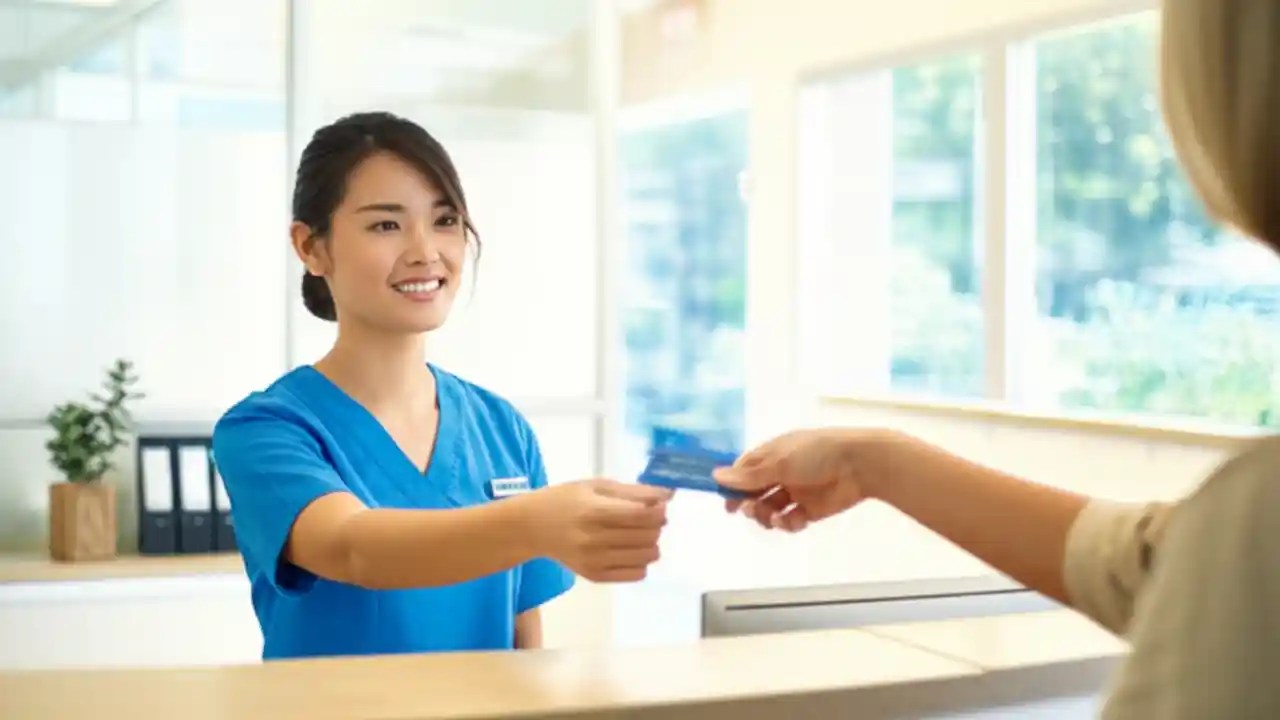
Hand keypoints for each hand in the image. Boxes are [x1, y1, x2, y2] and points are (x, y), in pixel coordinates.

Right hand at [524, 479, 671, 582]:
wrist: (532, 527)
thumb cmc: (565, 500)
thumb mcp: (596, 486)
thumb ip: (633, 491)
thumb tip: (668, 495)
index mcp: (594, 511)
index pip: (641, 515)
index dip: (659, 510)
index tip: (661, 505)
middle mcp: (594, 539)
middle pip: (647, 535)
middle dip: (657, 525)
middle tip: (649, 517)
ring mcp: (594, 561)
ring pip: (646, 556)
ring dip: (652, 543)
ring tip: (640, 533)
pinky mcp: (594, 576)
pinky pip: (636, 574)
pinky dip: (642, 561)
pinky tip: (631, 550)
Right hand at [713, 428, 902, 532]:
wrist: (859, 465)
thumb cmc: (816, 454)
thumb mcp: (779, 462)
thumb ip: (748, 475)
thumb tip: (716, 475)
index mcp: (773, 454)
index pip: (745, 470)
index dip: (734, 484)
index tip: (726, 500)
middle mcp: (782, 472)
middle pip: (755, 492)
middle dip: (748, 503)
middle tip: (747, 510)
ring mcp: (796, 491)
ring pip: (770, 509)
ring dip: (765, 516)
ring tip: (771, 518)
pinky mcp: (810, 510)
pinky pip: (790, 520)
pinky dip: (787, 523)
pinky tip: (792, 521)